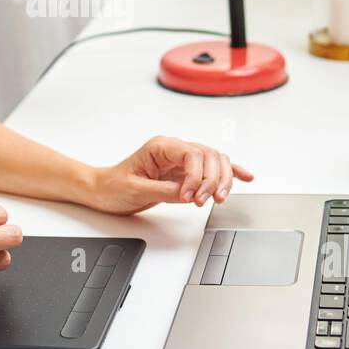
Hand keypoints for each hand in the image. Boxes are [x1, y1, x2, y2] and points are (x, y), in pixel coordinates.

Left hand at [88, 135, 253, 214]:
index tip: (190, 198)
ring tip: (219, 198)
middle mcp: (174, 149)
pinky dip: (229, 172)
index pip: (191, 155)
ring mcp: (181, 160)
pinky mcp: (185, 172)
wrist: (103, 190)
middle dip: (212, 179)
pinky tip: (245, 176)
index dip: (196, 176)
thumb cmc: (114, 186)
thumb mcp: (135, 190)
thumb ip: (162, 190)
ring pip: (214, 161)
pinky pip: (211, 168)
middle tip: (207, 201)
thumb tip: (187, 193)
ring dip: (222, 178)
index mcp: (160, 147)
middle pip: (208, 155)